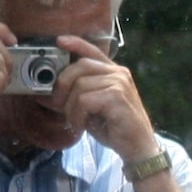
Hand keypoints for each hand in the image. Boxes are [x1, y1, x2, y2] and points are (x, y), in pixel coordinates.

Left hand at [53, 35, 157, 162]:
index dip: (75, 44)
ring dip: (70, 107)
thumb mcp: (95, 107)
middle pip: (80, 66)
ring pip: (79, 86)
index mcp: (115, 73)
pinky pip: (84, 100)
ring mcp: (119, 84)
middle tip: (58, 105)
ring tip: (75, 121)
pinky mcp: (117, 97)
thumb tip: (53, 90)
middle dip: (62, 85)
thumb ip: (80, 93)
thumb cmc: (116, 129)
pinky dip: (77, 116)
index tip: (59, 41)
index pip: (93, 51)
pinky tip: (81, 125)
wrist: (139, 150)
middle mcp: (119, 74)